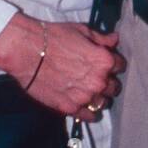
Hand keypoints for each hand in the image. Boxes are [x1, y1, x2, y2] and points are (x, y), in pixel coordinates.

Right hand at [0, 14, 125, 121]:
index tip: (106, 62)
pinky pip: (89, 116)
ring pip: (104, 103)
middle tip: (97, 77)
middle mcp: (99, 81)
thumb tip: (114, 39)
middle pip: (115, 87)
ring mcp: (85, 97)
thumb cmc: (53, 37)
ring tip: (90, 91)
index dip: (114, 62)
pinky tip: (84, 106)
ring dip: (100, 97)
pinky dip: (89, 112)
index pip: (121, 65)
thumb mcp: (81, 31)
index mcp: (104, 60)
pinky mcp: (70, 108)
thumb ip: (101, 39)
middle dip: (108, 81)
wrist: (27, 51)